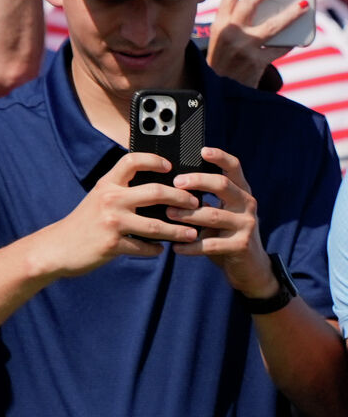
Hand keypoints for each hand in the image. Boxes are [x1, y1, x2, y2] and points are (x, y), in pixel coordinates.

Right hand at [29, 151, 196, 276]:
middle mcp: (110, 199)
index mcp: (107, 185)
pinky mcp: (112, 245)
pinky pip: (144, 247)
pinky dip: (155, 250)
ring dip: (178, 230)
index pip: (132, 161)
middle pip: (157, 192)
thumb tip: (158, 190)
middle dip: (182, 198)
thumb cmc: (83, 223)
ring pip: (157, 225)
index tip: (170, 166)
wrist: (57, 247)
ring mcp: (112, 222)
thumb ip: (122, 192)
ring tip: (192, 233)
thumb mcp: (98, 199)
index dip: (154, 160)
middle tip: (195, 203)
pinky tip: (160, 249)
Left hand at [170, 147, 277, 295]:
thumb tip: (167, 186)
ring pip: (213, 215)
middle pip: (223, 185)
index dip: (220, 157)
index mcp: (240, 192)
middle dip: (198, 182)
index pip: (234, 168)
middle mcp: (247, 205)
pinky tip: (175, 246)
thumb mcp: (220, 212)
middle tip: (175, 184)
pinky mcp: (240, 245)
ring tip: (168, 213)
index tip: (202, 150)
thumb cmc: (225, 234)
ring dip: (188, 214)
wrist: (249, 266)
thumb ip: (204, 199)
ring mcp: (246, 225)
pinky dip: (191, 245)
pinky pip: (211, 244)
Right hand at [206, 0, 305, 87]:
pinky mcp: (256, 62)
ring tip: (303, 5)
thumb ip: (236, 21)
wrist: (216, 90)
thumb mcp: (221, 38)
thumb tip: (265, 5)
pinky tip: (296, 37)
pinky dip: (289, 42)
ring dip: (290, 14)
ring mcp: (243, 47)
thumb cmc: (222, 61)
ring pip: (272, 25)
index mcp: (219, 24)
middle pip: (250, 2)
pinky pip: (279, 48)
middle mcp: (229, 33)